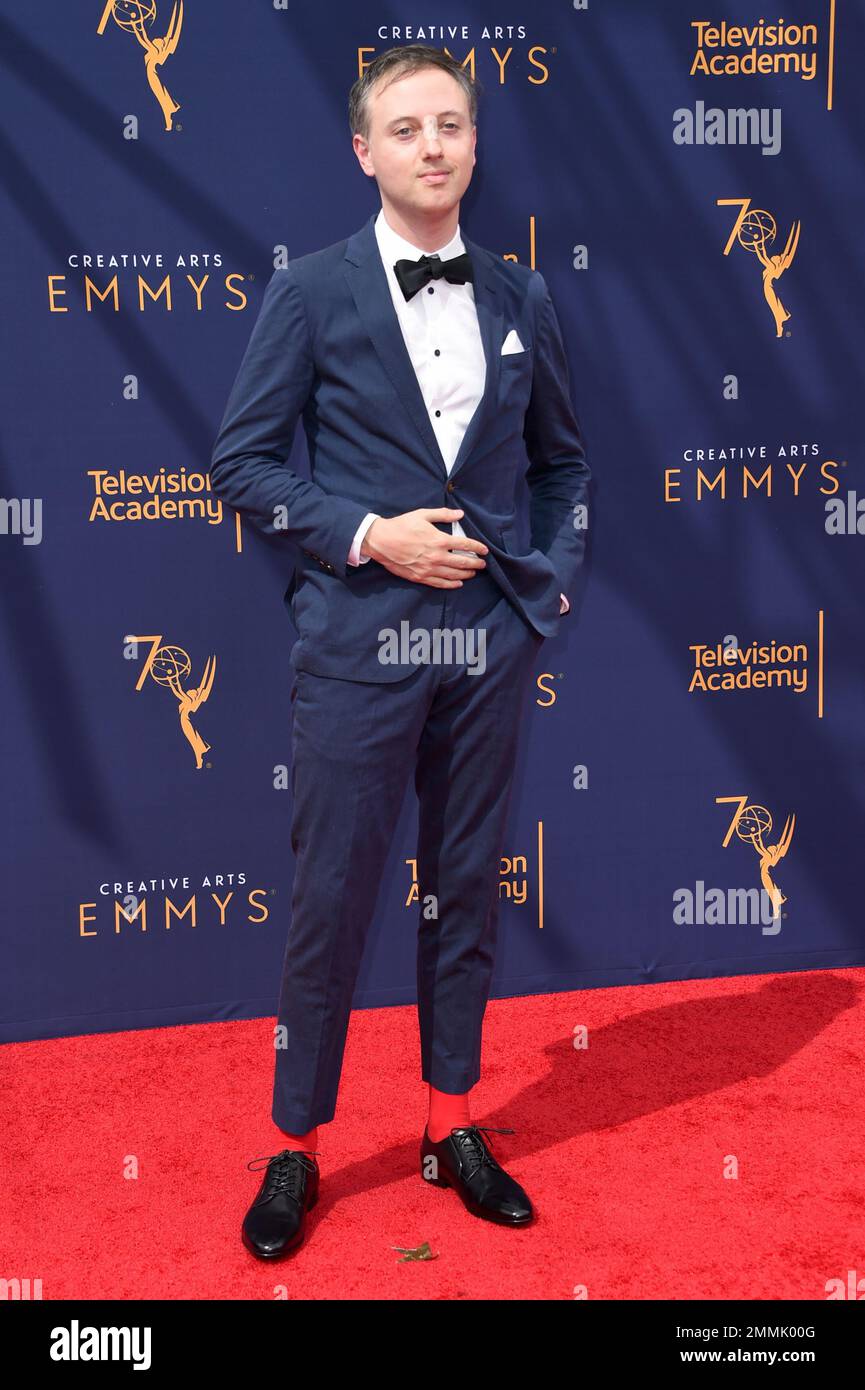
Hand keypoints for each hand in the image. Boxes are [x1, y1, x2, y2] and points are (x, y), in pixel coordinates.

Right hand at [361, 508, 487, 587]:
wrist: (380, 541)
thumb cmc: (401, 526)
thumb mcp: (422, 514)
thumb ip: (443, 514)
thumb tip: (460, 514)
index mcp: (439, 540)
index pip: (465, 545)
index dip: (478, 548)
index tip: (485, 550)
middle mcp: (436, 557)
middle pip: (463, 563)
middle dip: (476, 563)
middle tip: (483, 564)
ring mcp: (428, 569)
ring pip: (454, 575)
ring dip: (466, 574)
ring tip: (473, 573)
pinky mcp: (420, 577)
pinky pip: (440, 583)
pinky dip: (451, 584)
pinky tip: (459, 583)